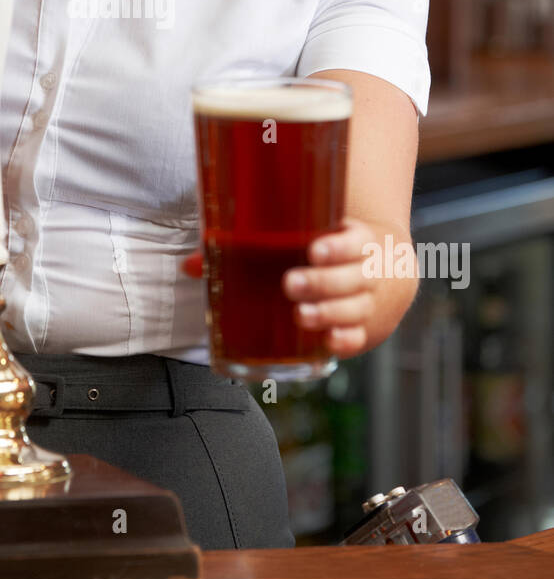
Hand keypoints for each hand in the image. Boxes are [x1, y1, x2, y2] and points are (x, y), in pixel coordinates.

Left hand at [182, 216, 377, 358]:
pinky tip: (328, 343)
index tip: (314, 250)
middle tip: (290, 284)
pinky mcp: (365, 330)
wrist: (388, 269)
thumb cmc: (330, 250)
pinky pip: (359, 337)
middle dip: (322, 283)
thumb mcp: (308, 236)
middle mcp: (369, 272)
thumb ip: (254, 246)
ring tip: (300, 316)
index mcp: (358, 240)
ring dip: (328, 313)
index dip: (337, 246)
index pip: (354, 241)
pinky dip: (345, 340)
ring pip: (354, 309)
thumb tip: (190, 266)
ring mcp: (369, 303)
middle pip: (352, 278)